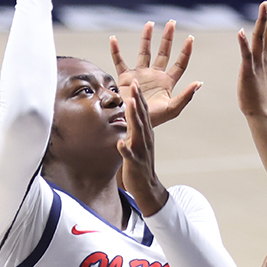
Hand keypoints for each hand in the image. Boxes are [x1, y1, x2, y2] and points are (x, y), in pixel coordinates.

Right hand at [110, 22, 199, 125]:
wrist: (132, 124)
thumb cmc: (153, 119)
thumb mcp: (172, 109)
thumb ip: (185, 96)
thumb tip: (199, 83)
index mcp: (167, 82)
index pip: (179, 64)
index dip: (185, 52)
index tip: (190, 38)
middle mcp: (154, 75)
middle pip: (163, 53)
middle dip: (167, 38)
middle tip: (171, 23)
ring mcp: (139, 75)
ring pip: (144, 52)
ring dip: (146, 38)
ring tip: (149, 24)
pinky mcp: (125, 78)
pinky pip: (119, 61)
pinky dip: (115, 51)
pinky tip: (113, 39)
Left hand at [116, 80, 167, 215]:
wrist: (146, 185)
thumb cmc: (139, 162)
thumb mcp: (137, 141)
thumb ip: (132, 128)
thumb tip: (127, 114)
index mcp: (145, 132)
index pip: (142, 111)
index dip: (138, 96)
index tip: (134, 81)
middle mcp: (145, 138)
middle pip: (141, 115)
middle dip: (137, 99)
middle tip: (134, 83)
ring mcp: (141, 150)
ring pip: (137, 131)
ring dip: (134, 116)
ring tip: (130, 103)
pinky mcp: (135, 162)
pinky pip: (129, 155)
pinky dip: (125, 149)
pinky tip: (120, 143)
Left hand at [236, 0, 266, 119]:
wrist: (259, 113)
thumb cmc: (256, 95)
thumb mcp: (258, 72)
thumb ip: (257, 61)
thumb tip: (257, 52)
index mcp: (265, 56)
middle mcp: (263, 57)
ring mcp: (257, 64)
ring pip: (260, 38)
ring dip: (262, 21)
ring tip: (264, 4)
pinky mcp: (248, 73)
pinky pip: (246, 56)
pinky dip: (243, 44)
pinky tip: (240, 32)